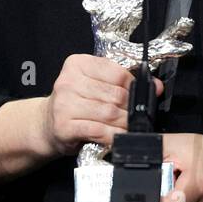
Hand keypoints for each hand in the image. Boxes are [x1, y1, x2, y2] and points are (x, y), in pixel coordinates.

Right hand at [41, 54, 162, 157]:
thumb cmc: (74, 104)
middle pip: (115, 94)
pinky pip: (99, 130)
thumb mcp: (95, 85)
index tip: (139, 95)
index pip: (117, 72)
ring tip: (127, 127)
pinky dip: (113, 136)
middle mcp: (68, 81)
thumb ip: (122, 82)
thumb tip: (156, 85)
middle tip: (134, 115)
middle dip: (130, 108)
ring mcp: (64, 104)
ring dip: (124, 124)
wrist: (46, 125)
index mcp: (77, 64)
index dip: (133, 85)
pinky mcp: (64, 126)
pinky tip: (116, 137)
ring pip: (109, 113)